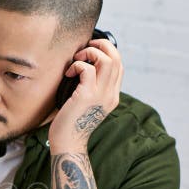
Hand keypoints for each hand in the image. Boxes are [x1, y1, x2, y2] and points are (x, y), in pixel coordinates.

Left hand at [48, 39, 122, 153]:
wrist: (68, 143)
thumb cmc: (71, 124)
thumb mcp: (87, 104)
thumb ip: (90, 89)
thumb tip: (82, 69)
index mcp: (112, 96)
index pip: (120, 66)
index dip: (107, 53)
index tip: (90, 52)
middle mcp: (110, 94)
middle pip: (117, 58)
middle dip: (102, 45)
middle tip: (85, 49)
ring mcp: (100, 95)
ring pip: (107, 59)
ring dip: (90, 52)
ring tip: (77, 59)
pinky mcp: (86, 96)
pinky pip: (87, 69)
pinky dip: (77, 65)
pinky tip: (68, 73)